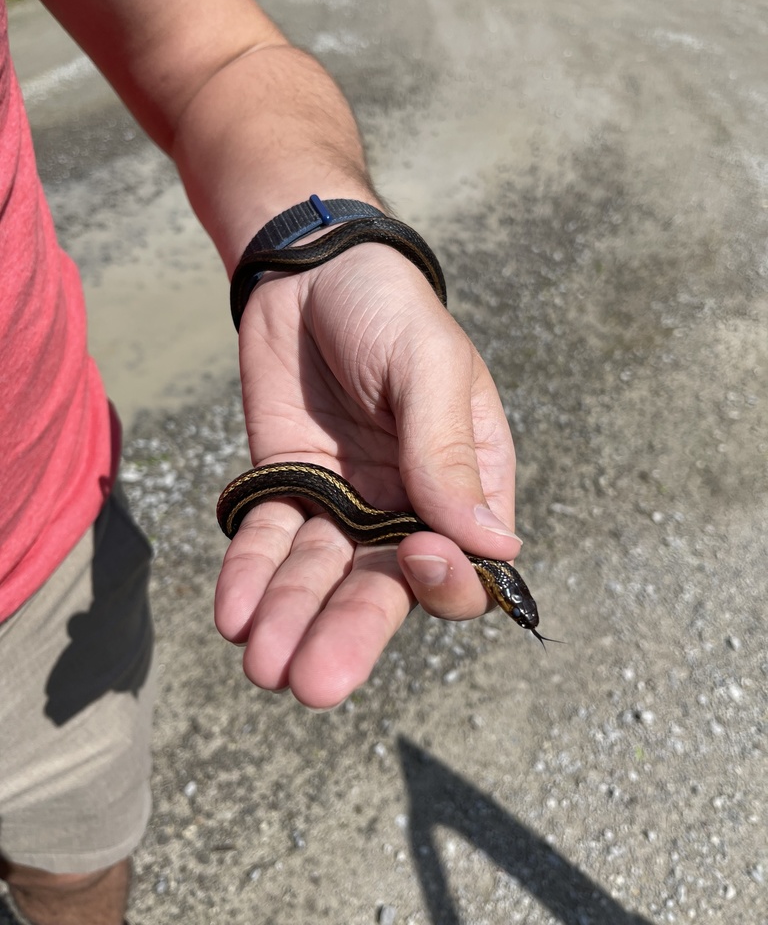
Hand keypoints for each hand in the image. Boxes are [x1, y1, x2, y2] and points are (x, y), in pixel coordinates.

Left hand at [214, 243, 519, 707]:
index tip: (416, 557)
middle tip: (312, 684)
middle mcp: (404, 508)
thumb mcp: (429, 366)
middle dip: (348, 635)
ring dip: (290, 619)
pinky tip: (233, 613)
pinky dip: (250, 577)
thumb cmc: (390, 308)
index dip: (443, 576)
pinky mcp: (286, 489)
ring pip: (318, 577)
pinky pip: (267, 541)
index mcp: (464, 484)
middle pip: (381, 589)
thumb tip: (492, 546)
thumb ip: (448, 451)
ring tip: (260, 664)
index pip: (463, 560)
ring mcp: (342, 504)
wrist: (309, 272)